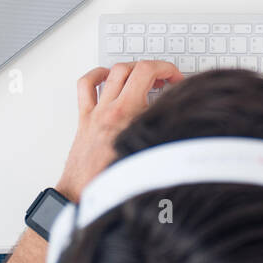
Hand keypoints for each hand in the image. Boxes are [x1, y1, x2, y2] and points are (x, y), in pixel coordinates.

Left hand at [56, 60, 183, 200]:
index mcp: (127, 116)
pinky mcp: (85, 119)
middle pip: (134, 69)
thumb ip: (163, 134)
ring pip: (113, 72)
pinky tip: (107, 77)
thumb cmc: (111, 184)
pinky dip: (97, 75)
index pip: (148, 73)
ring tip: (144, 76)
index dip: (168, 70)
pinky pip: (86, 86)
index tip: (177, 80)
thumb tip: (181, 122)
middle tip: (167, 79)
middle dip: (155, 68)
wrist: (82, 195)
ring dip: (132, 68)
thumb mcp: (149, 158)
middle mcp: (110, 110)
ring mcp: (95, 112)